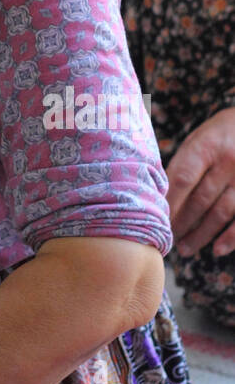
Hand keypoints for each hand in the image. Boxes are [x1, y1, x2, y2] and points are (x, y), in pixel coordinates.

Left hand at [167, 108, 234, 257]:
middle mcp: (227, 161)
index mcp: (206, 145)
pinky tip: (217, 249)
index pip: (182, 178)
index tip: (156, 220)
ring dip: (201, 235)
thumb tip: (159, 194)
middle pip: (200, 199)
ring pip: (220, 213)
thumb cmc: (220, 134)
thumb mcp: (200, 137)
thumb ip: (184, 163)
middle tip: (167, 239)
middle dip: (181, 222)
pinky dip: (230, 238)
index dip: (169, 202)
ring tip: (185, 249)